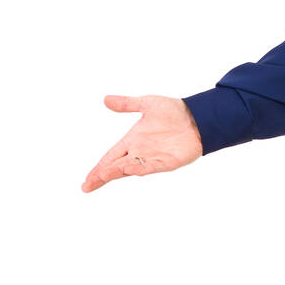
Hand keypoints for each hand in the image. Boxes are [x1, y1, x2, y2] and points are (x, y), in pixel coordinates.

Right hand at [81, 94, 203, 192]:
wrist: (198, 117)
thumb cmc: (174, 111)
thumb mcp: (147, 104)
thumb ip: (127, 104)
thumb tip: (106, 99)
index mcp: (132, 140)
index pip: (110, 157)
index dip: (98, 168)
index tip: (87, 180)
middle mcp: (140, 152)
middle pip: (116, 167)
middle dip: (102, 175)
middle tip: (87, 186)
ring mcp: (153, 158)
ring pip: (131, 168)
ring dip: (118, 172)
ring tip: (103, 175)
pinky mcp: (168, 161)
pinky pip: (151, 166)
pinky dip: (140, 168)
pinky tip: (129, 169)